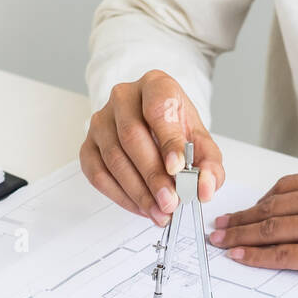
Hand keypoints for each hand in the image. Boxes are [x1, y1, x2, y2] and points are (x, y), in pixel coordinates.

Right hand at [79, 70, 223, 225]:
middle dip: (152, 175)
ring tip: (159, 211)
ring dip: (138, 191)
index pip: (158, 109)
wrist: (155, 126)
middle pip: (132, 136)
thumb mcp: (201, 143)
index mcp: (155, 85)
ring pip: (114, 158)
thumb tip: (205, 189)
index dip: (168, 140)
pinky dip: (120, 196)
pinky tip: (141, 207)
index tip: (178, 168)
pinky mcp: (88, 144)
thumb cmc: (176, 130)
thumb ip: (209, 165)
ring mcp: (101, 120)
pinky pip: (98, 174)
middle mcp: (123, 97)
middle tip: (169, 201)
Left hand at [209, 164, 297, 294]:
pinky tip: (240, 257)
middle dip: (239, 218)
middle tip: (217, 226)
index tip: (240, 210)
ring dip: (239, 236)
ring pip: (270, 230)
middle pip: (270, 207)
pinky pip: (283, 254)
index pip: (284, 188)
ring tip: (220, 241)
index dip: (256, 201)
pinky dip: (256, 256)